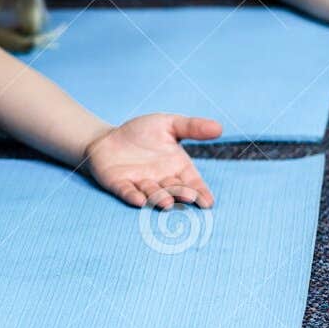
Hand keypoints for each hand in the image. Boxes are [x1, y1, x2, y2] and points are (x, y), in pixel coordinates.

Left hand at [84, 113, 222, 208]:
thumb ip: (192, 127)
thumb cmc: (142, 133)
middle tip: (188, 197)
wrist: (108, 138)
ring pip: (152, 193)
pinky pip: (127, 192)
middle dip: (181, 194)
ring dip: (159, 198)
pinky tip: (138, 201)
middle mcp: (161, 180)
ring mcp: (140, 183)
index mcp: (177, 168)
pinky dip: (132, 196)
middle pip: (173, 189)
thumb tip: (219, 128)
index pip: (192, 182)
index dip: (200, 192)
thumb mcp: (168, 124)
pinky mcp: (119, 184)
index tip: (207, 201)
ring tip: (167, 202)